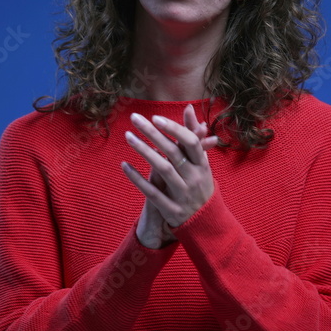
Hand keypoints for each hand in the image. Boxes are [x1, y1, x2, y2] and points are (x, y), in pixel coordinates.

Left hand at [122, 104, 218, 241]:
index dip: (173, 128)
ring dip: (143, 151)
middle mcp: (194, 178)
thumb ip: (193, 135)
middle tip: (134, 118)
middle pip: (172, 152)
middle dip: (152, 133)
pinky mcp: (171, 210)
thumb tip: (188, 107)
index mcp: (202, 165)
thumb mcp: (201, 161)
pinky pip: (152, 192)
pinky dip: (137, 178)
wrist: (206, 223)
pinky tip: (124, 165)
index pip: (190, 142)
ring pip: (162, 169)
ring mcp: (183, 195)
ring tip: (128, 136)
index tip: (155, 117)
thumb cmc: (200, 184)